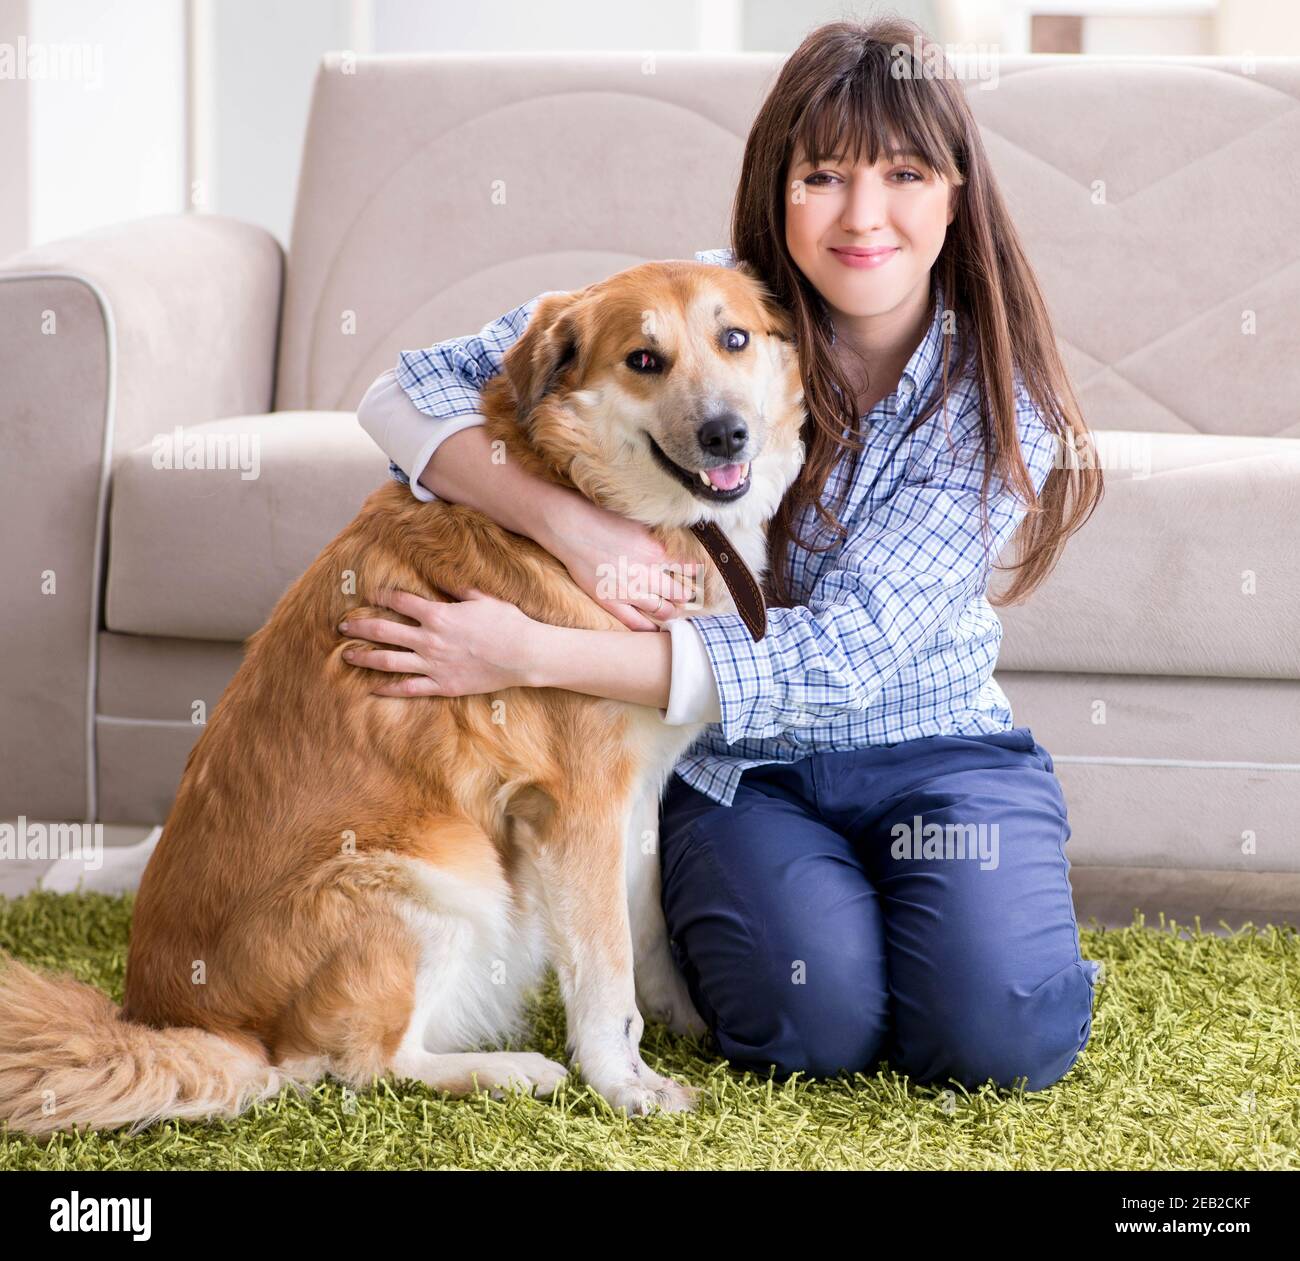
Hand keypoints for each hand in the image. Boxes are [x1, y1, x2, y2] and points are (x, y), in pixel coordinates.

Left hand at [339, 585, 539, 697]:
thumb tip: (446, 579)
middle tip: (342, 625)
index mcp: (438, 614)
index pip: (401, 601)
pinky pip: (409, 688)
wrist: (525, 654)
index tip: (372, 594)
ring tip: (346, 655)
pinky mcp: (443, 685)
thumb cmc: (508, 623)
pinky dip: (389, 689)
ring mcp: (434, 664)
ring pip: (389, 660)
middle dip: (359, 626)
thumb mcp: (484, 598)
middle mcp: (430, 639)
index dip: (383, 595)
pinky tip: (374, 689)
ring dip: (365, 657)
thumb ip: (460, 590)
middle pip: (384, 630)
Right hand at [537, 492, 700, 630]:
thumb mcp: (638, 523)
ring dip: (672, 612)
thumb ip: (657, 539)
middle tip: (690, 597)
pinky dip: (648, 628)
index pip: (688, 568)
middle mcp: (648, 575)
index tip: (698, 576)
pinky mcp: (612, 602)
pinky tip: (655, 629)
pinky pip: (635, 623)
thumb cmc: (602, 519)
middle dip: (687, 595)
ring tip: (676, 612)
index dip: (696, 573)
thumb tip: (671, 545)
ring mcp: (630, 592)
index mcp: (657, 552)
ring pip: (662, 610)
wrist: (571, 528)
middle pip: (679, 593)